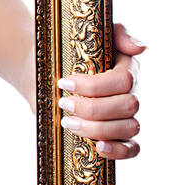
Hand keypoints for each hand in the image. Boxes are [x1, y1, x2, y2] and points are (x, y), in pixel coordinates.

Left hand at [57, 23, 143, 159]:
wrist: (43, 73)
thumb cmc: (68, 51)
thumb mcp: (91, 35)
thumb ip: (119, 34)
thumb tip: (140, 48)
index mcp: (127, 70)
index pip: (124, 81)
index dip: (94, 86)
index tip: (65, 83)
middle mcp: (131, 94)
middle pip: (128, 107)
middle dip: (93, 108)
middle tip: (64, 104)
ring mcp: (126, 117)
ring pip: (128, 128)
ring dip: (97, 128)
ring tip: (68, 122)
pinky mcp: (117, 136)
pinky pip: (132, 149)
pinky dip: (118, 151)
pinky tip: (99, 147)